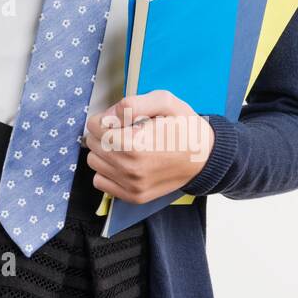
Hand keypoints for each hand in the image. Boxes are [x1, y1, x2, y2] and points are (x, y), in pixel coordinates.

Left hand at [83, 90, 214, 203]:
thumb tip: (109, 115)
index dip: (105, 117)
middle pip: (92, 144)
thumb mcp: (165, 101)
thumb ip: (132, 103)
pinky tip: (125, 162)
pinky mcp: (134, 197)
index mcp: (135, 144)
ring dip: (104, 152)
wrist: (205, 157)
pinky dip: (108, 171)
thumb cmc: (184, 127)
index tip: (121, 119)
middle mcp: (131, 169)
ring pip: (94, 163)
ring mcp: (132, 186)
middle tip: (125, 131)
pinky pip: (101, 182)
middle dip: (104, 133)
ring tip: (126, 146)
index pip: (94, 126)